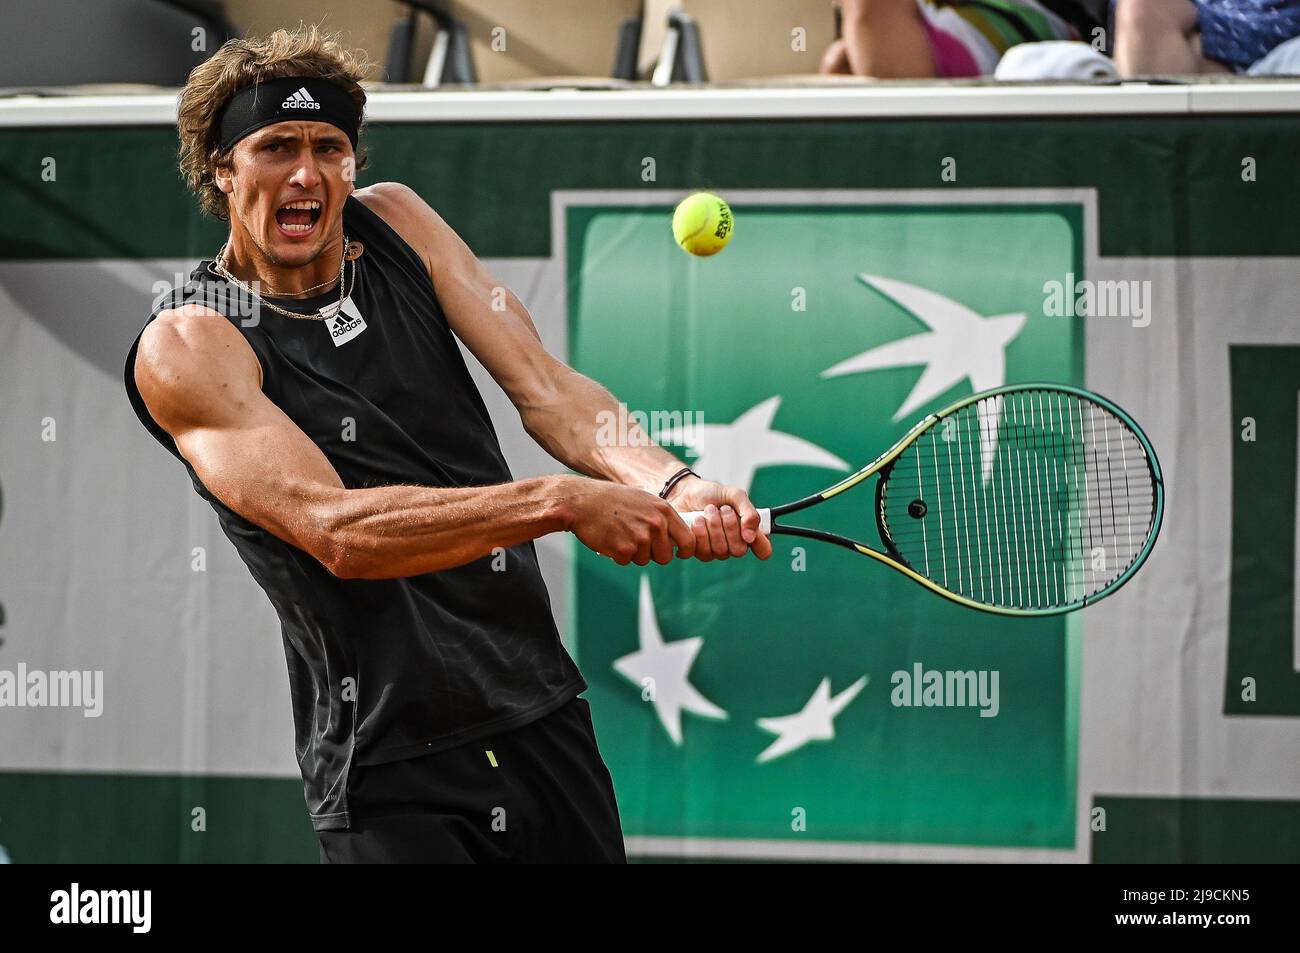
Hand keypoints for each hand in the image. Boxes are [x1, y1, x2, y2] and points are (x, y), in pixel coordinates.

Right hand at [565, 479, 696, 565]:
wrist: (582, 502)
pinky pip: (626, 561)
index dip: (685, 551)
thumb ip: (661, 518)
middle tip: (636, 542)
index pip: (688, 540)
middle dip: (653, 555)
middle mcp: (656, 524)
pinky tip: (609, 538)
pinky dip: (617, 555)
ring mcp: (640, 537)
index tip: (680, 554)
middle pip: (666, 556)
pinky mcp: (624, 549)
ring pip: (644, 560)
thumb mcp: (643, 500)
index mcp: (663, 510)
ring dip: (632, 553)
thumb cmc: (611, 500)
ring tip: (619, 534)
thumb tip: (676, 538)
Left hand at [665, 476, 773, 561]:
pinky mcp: (698, 551)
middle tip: (723, 510)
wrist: (683, 492)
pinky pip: (703, 551)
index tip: (750, 534)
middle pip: (739, 550)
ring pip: (720, 551)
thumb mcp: (734, 495)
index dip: (761, 546)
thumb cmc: (711, 494)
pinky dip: (700, 532)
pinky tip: (697, 520)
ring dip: (714, 526)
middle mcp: (733, 544)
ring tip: (708, 511)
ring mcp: (715, 550)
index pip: (763, 549)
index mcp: (747, 531)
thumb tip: (751, 536)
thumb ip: (749, 512)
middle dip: (730, 527)